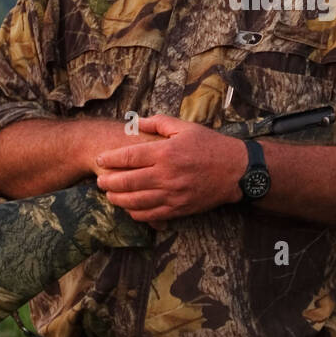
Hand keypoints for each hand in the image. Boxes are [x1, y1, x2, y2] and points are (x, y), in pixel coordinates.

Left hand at [94, 114, 246, 223]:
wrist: (235, 171)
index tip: (100, 160)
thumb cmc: (210, 146)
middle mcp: (166, 175)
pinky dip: (135, 213)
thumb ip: (159, 122)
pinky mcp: (178, 209)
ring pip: (135, 201)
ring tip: (110, 195)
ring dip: (118, 199)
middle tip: (100, 180)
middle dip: (108, 182)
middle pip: (126, 182)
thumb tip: (137, 121)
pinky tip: (130, 207)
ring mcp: (172, 194)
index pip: (128, 157)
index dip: (109, 159)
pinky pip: (150, 215)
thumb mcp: (185, 127)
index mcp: (166, 152)